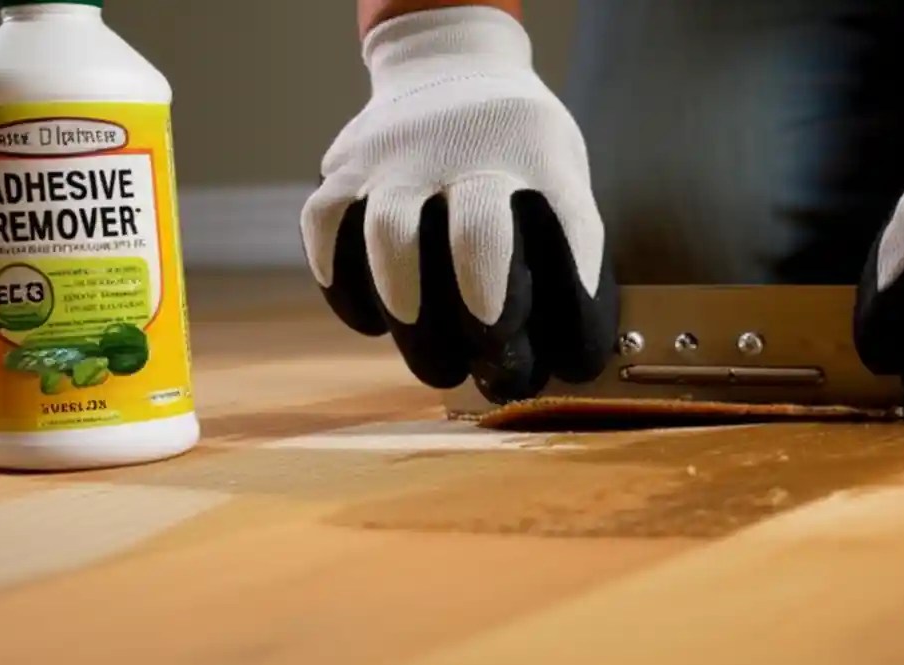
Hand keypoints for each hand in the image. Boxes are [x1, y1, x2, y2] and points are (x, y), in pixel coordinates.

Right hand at [301, 7, 616, 403]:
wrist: (448, 62)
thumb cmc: (518, 146)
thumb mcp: (561, 165)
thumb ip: (562, 237)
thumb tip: (564, 349)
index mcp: (537, 152)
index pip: (568, 226)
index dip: (574, 296)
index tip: (576, 359)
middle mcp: (467, 149)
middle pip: (478, 232)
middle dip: (489, 305)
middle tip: (494, 356)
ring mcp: (398, 157)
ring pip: (392, 234)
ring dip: (412, 307)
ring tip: (436, 363)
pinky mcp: (345, 167)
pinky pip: (328, 226)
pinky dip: (344, 283)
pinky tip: (372, 320)